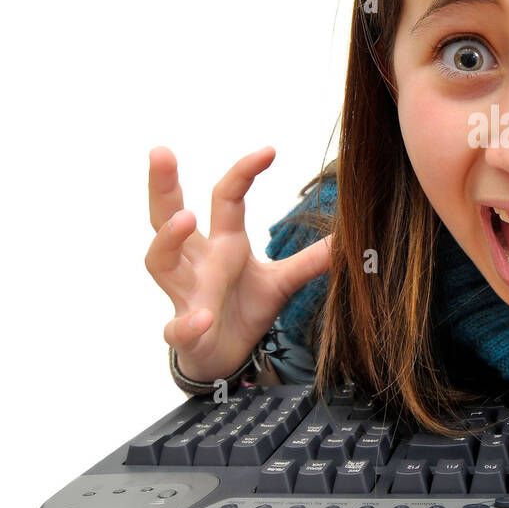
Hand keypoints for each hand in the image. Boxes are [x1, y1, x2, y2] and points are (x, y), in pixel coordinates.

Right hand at [145, 145, 332, 382]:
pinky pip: (178, 326)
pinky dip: (186, 324)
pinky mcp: (185, 332)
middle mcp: (197, 262)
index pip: (226, 197)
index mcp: (223, 243)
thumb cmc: (244, 309)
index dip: (244, 172)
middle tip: (161, 150)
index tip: (270, 150)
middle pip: (167, 215)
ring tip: (185, 217)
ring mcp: (186, 294)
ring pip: (160, 262)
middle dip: (163, 184)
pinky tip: (200, 319)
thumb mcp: (282, 281)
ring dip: (168, 240)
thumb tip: (348, 237)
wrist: (224, 357)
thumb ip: (310, 259)